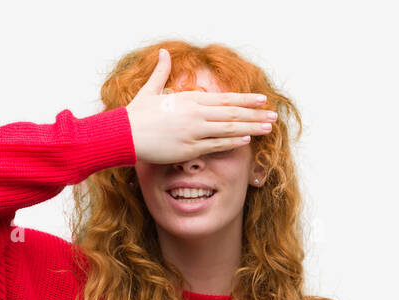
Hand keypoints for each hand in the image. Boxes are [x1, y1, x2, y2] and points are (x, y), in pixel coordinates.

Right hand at [124, 49, 274, 164]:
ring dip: (251, 128)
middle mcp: (196, 114)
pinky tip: (247, 140)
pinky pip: (216, 145)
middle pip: (233, 113)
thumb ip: (161, 72)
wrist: (124, 134)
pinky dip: (233, 142)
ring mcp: (194, 132)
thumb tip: (163, 52)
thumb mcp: (151, 90)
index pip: (225, 98)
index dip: (246, 99)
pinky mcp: (190, 149)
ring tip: (268, 128)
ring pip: (229, 129)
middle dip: (255, 114)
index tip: (262, 100)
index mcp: (189, 99)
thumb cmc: (137, 114)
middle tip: (274, 116)